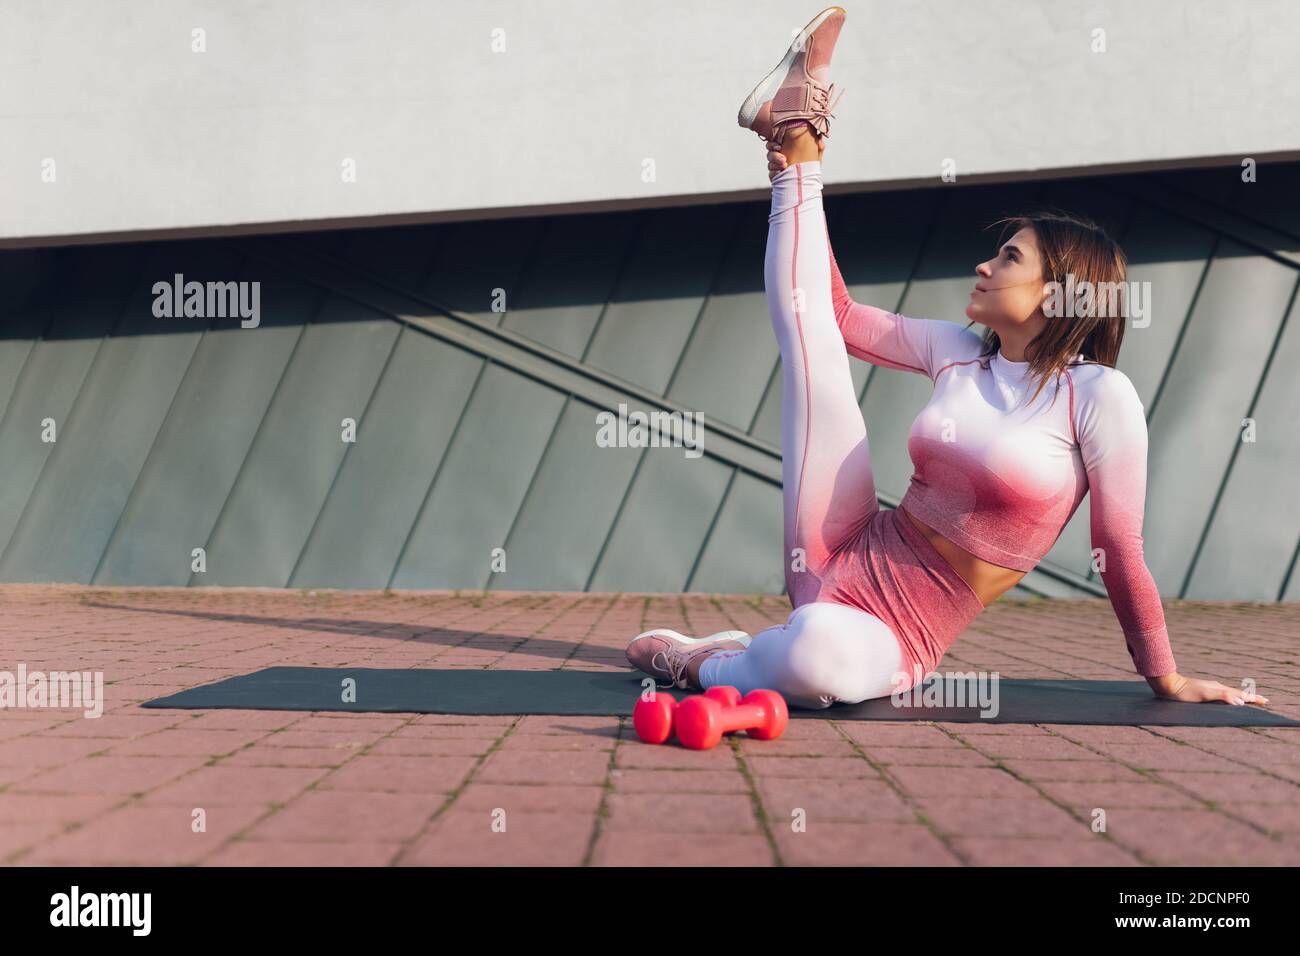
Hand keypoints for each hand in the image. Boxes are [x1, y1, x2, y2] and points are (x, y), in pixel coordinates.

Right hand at [764, 125, 824, 181]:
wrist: (808, 185)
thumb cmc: (811, 170)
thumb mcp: (816, 158)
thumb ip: (818, 148)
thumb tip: (820, 139)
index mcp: (786, 150)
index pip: (775, 143)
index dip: (773, 143)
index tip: (779, 145)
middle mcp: (779, 158)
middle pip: (769, 152)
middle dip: (774, 154)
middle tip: (783, 158)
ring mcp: (776, 168)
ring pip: (770, 163)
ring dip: (775, 163)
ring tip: (784, 166)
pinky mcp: (776, 177)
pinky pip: (771, 174)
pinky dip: (774, 173)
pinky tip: (780, 173)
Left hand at [1150, 673, 1269, 705]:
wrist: (1169, 686)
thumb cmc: (1186, 692)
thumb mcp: (1204, 695)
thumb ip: (1222, 697)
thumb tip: (1240, 702)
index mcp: (1220, 689)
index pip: (1241, 694)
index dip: (1252, 698)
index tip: (1265, 701)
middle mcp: (1217, 687)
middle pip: (1237, 692)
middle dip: (1250, 697)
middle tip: (1262, 700)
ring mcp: (1210, 688)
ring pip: (1230, 693)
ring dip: (1241, 696)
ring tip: (1248, 699)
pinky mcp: (1203, 691)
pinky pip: (1221, 694)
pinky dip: (1230, 697)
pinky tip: (1226, 699)